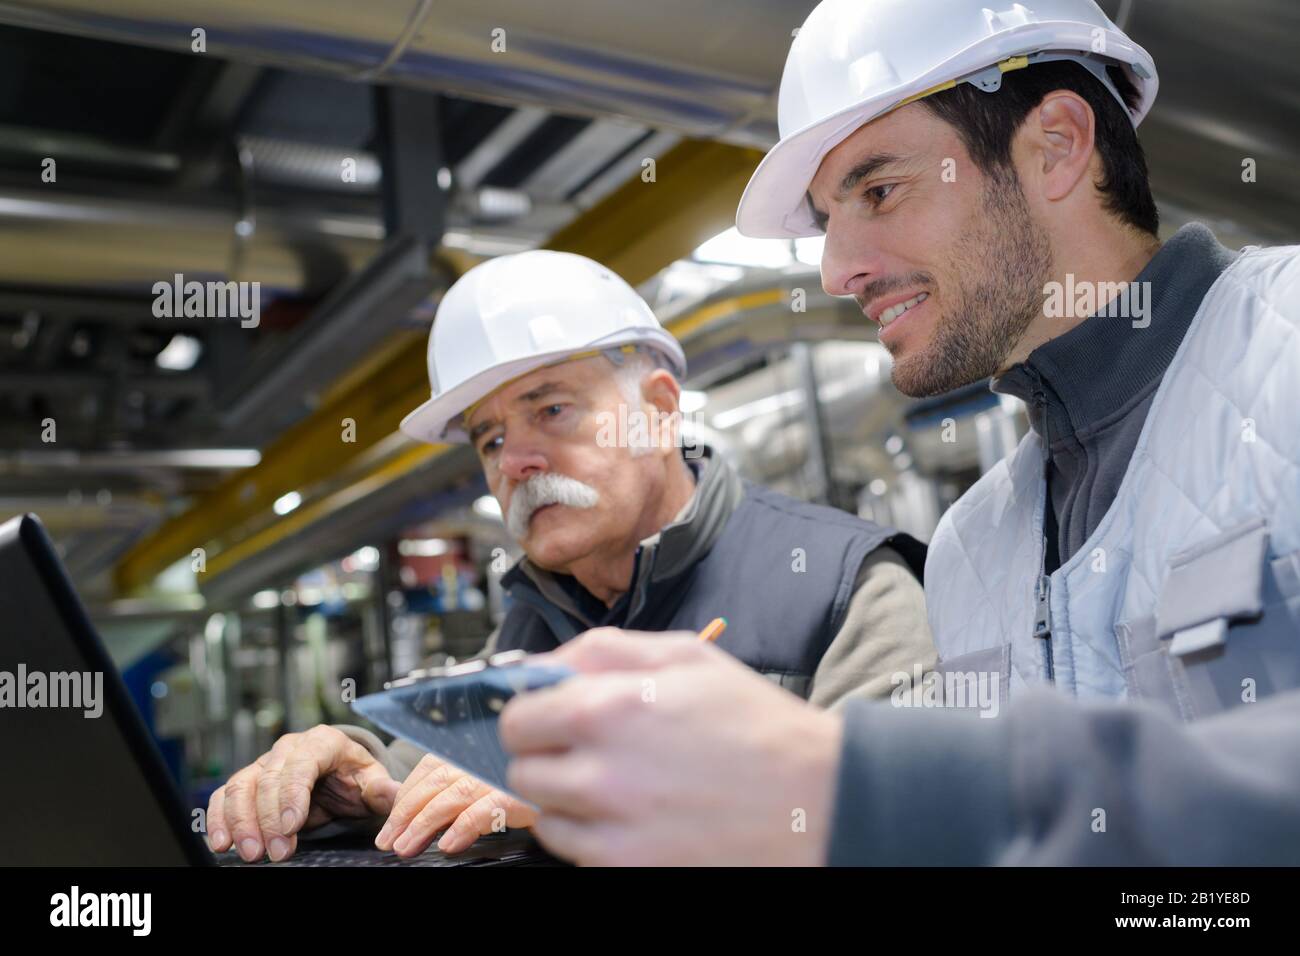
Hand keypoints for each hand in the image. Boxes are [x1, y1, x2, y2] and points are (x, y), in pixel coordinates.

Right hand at [206, 725, 399, 862]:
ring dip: (241, 822)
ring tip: (251, 853)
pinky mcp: (248, 780)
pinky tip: (222, 841)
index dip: (293, 794)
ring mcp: (265, 763)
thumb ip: (382, 789)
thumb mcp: (373, 781)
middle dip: (269, 818)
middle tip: (276, 852)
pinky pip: (225, 795)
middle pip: (269, 779)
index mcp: (323, 742)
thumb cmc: (354, 777)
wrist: (338, 775)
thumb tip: (394, 793)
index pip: (302, 763)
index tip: (292, 826)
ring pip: (242, 786)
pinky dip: (220, 817)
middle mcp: (289, 748)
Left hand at [375, 755, 537, 856]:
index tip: (393, 815)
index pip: (432, 761)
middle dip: (406, 812)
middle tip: (388, 839)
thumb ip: (467, 771)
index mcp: (479, 743)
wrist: (590, 774)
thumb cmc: (543, 769)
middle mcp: (488, 753)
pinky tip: (449, 844)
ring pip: (452, 796)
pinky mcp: (522, 794)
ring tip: (405, 847)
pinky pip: (485, 810)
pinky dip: (463, 827)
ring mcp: (503, 771)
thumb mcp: (498, 765)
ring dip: (423, 824)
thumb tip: (416, 792)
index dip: (407, 790)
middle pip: (436, 779)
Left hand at [500, 628, 842, 865]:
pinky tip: (629, 812)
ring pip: (541, 812)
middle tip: (583, 746)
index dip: (530, 709)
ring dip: (563, 795)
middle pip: (521, 766)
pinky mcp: (627, 867)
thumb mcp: (685, 657)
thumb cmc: (755, 725)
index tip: (547, 712)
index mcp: (610, 707)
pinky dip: (588, 833)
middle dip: (544, 751)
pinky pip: (572, 851)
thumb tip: (541, 665)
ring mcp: (613, 828)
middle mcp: (602, 771)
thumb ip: (603, 650)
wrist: (816, 799)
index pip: (516, 714)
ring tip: (615, 780)